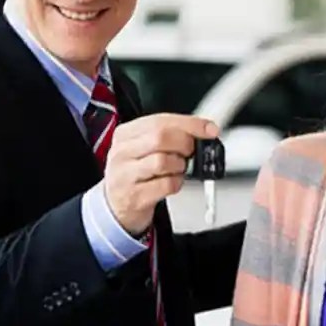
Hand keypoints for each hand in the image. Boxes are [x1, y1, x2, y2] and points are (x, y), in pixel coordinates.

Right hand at [103, 114, 218, 234]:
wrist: (115, 205)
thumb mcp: (144, 147)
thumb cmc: (136, 172)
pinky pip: (166, 185)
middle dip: (185, 143)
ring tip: (178, 168)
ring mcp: (126, 175)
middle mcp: (122, 153)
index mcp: (125, 134)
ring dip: (180, 165)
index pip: (160, 120)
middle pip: (161, 137)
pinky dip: (177, 182)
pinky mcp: (135, 196)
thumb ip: (170, 135)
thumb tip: (205, 130)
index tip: (209, 129)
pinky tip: (173, 182)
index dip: (190, 124)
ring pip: (163, 161)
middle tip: (190, 151)